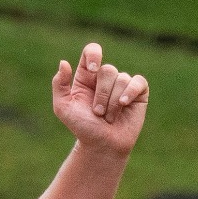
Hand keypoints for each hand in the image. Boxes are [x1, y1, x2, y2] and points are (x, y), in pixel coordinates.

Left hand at [52, 42, 148, 156]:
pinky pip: (138, 82)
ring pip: (122, 79)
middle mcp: (105, 77)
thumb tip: (64, 62)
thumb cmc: (82, 128)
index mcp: (87, 76)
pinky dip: (130, 92)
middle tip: (98, 113)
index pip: (91, 52)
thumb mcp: (63, 108)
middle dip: (102, 94)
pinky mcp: (138, 93)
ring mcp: (123, 84)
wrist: (102, 146)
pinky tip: (124, 103)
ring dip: (113, 102)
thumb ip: (59, 85)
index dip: (94, 55)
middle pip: (107, 70)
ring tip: (109, 117)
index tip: (93, 70)